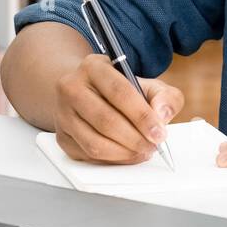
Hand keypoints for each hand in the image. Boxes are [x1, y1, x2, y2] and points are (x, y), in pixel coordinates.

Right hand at [53, 54, 183, 164]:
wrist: (87, 93)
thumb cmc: (120, 90)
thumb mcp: (147, 84)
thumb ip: (165, 96)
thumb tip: (162, 115)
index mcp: (93, 66)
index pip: (119, 92)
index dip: (142, 116)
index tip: (159, 133)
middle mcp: (71, 87)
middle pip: (106, 120)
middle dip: (135, 139)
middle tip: (152, 146)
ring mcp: (63, 113)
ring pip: (95, 143)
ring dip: (124, 153)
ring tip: (142, 151)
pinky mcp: (61, 136)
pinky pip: (88, 155)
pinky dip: (112, 160)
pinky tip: (127, 154)